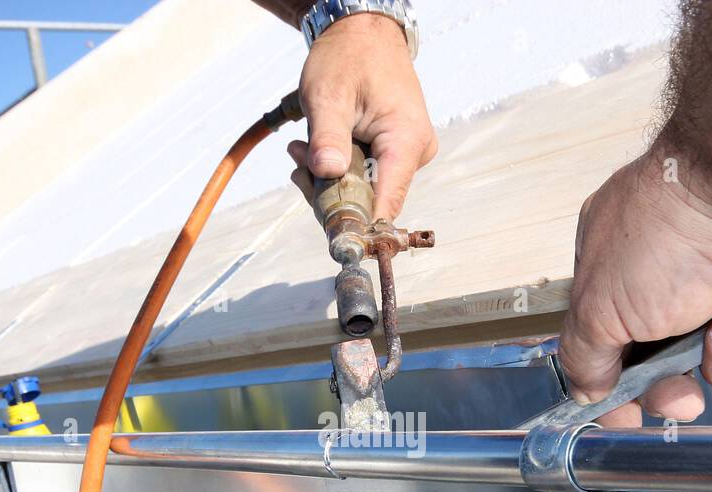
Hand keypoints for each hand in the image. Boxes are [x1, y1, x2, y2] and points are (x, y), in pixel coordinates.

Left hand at [288, 13, 436, 220]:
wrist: (363, 34)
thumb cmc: (348, 57)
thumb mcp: (328, 95)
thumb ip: (327, 138)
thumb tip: (327, 174)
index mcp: (405, 141)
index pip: (386, 204)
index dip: (359, 226)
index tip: (333, 237)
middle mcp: (414, 154)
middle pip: (371, 202)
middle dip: (329, 193)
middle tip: (298, 165)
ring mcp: (406, 154)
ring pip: (364, 191)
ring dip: (327, 179)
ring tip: (301, 148)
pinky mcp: (394, 154)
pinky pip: (364, 176)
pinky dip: (336, 169)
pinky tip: (314, 150)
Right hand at [560, 148, 711, 425]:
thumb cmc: (676, 232)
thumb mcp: (600, 306)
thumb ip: (584, 355)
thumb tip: (586, 391)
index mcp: (616, 270)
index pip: (611, 345)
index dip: (623, 388)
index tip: (629, 417)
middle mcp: (673, 274)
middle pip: (675, 364)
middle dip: (683, 383)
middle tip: (688, 388)